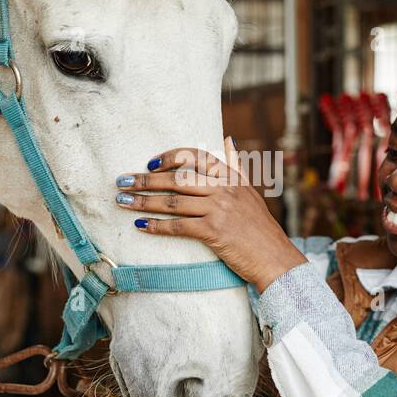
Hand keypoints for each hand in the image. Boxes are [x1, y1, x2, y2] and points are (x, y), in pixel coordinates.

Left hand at [114, 137, 307, 292]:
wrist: (274, 256)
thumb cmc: (259, 227)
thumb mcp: (249, 191)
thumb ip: (234, 166)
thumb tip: (227, 139)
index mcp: (230, 176)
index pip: (194, 157)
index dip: (168, 158)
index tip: (149, 163)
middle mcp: (223, 189)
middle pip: (176, 179)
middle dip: (145, 180)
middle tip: (122, 182)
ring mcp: (218, 209)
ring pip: (172, 202)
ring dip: (143, 202)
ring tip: (122, 202)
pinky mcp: (214, 232)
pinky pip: (178, 226)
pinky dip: (156, 226)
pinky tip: (140, 226)